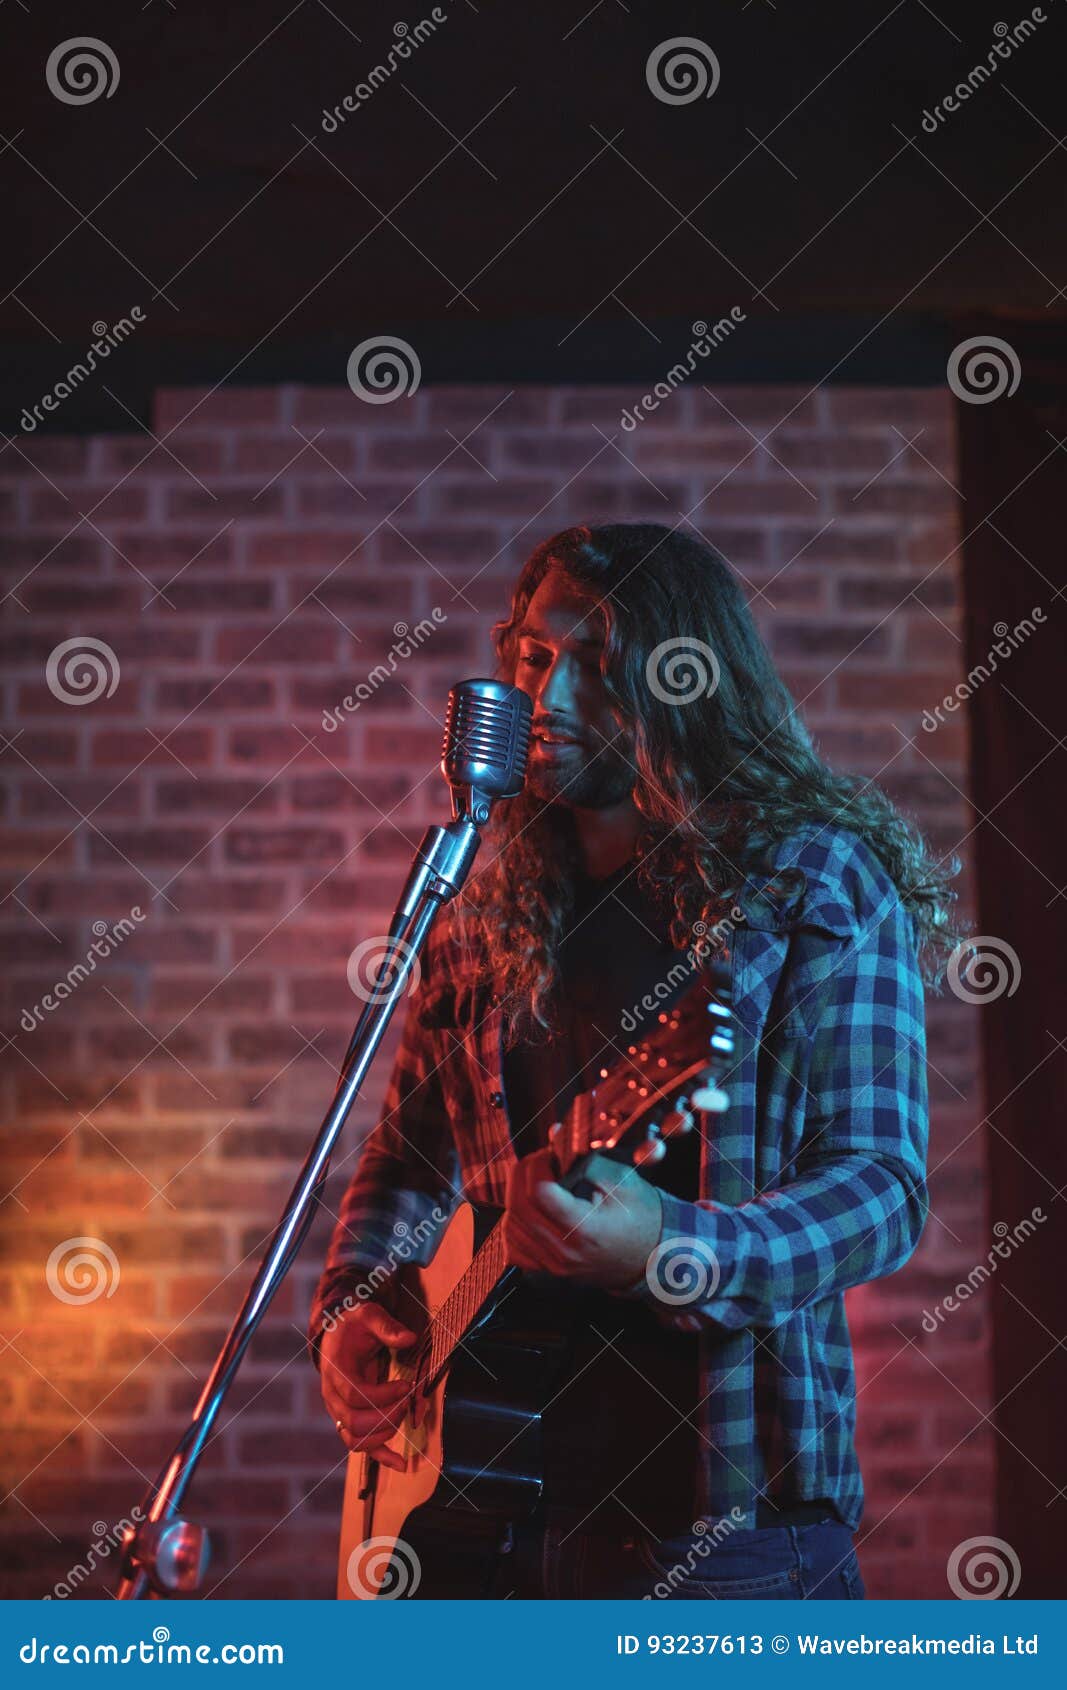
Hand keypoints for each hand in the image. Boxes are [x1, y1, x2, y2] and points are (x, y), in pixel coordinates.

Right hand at [319, 1300, 416, 1472]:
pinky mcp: (348, 1419)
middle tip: (408, 1401)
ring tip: (405, 1414)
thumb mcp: (369, 1315)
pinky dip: (381, 1456)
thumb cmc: (355, 1324)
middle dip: (386, 1416)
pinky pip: (360, 1445)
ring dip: (384, 1434)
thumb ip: (387, 1326)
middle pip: (354, 1422)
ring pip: (354, 1439)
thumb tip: (409, 1338)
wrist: (337, 1332)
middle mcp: (332, 1395)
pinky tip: (401, 1464)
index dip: (383, 1395)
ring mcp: (338, 1411)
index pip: (354, 1395)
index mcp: (336, 1370)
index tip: (407, 1385)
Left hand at [503, 1148, 663, 1290]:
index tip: (548, 1155)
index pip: (538, 1193)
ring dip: (517, 1197)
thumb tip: (555, 1138)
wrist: (652, 1257)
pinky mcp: (548, 1270)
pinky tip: (532, 1210)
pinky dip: (515, 1223)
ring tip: (539, 1182)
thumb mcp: (623, 1180)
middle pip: (518, 1208)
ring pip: (510, 1226)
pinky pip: (514, 1246)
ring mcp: (554, 1266)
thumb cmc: (641, 1217)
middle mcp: (565, 1252)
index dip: (536, 1166)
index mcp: (585, 1229)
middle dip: (522, 1175)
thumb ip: (586, 1159)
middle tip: (540, 1162)